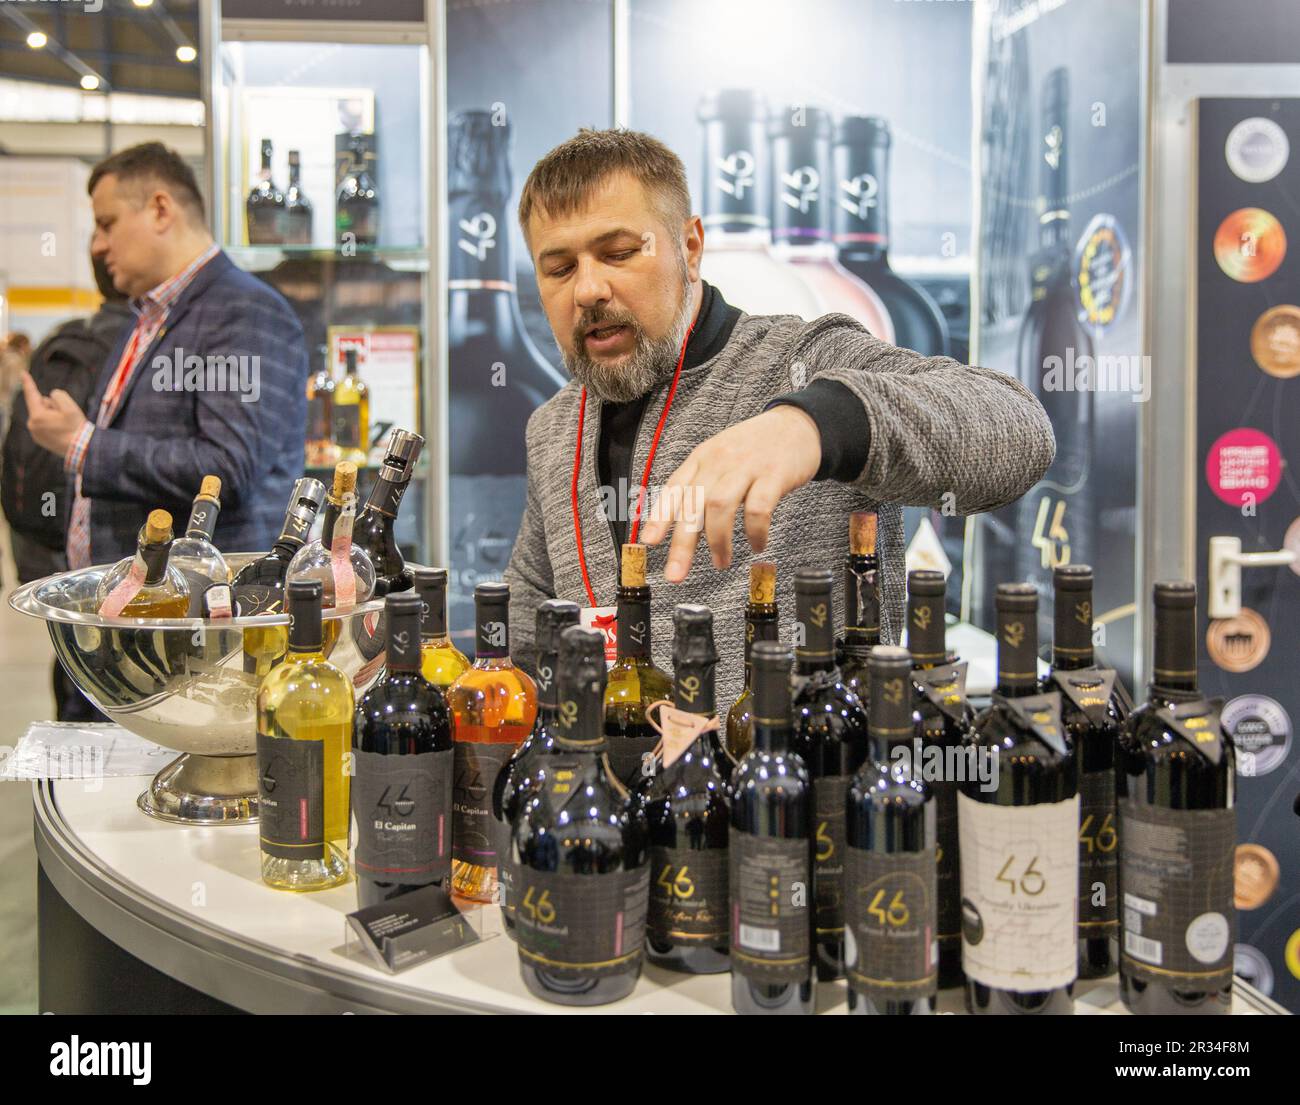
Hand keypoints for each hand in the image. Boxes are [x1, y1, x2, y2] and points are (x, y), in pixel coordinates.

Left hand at [23, 372, 88, 458]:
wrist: (82, 449)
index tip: (23, 372)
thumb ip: (58, 395)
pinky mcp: (40, 440)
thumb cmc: (76, 427)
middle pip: (41, 406)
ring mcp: (35, 434)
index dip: (28, 383)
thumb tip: (51, 397)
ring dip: (53, 416)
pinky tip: (63, 432)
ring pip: (43, 416)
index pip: (32, 395)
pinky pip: (44, 426)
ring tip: (66, 426)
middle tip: (66, 416)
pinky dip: (52, 425)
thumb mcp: (70, 406)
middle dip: (51, 406)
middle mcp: (32, 425)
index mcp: (37, 416)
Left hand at [640, 405, 820, 582]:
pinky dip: (755, 532)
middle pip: (693, 504)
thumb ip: (702, 486)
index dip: (659, 516)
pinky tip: (757, 545)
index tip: (648, 542)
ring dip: (717, 541)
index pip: (674, 489)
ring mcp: (746, 466)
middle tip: (676, 574)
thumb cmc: (756, 448)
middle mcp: (719, 461)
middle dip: (683, 543)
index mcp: (702, 458)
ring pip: (719, 506)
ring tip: (720, 563)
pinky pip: (758, 509)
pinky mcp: (774, 475)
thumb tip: (683, 526)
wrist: (797, 425)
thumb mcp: (721, 458)